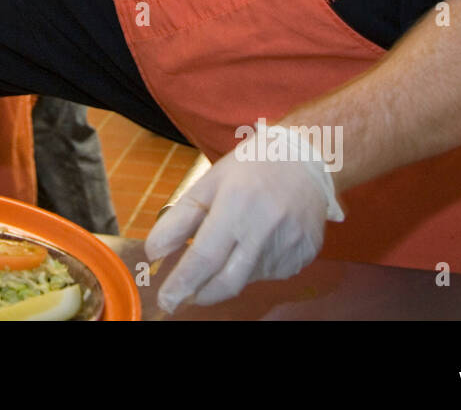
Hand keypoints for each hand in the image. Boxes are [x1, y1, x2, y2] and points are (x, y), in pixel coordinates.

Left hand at [144, 131, 340, 311]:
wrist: (307, 160)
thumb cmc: (251, 168)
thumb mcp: (208, 183)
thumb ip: (179, 219)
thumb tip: (154, 253)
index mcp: (237, 204)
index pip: (205, 257)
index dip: (183, 283)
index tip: (166, 300)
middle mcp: (265, 229)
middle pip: (227, 282)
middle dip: (200, 294)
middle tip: (183, 296)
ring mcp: (288, 246)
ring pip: (246, 279)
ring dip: (227, 273)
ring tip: (232, 242)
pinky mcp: (303, 256)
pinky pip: (268, 274)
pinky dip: (252, 268)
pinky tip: (256, 242)